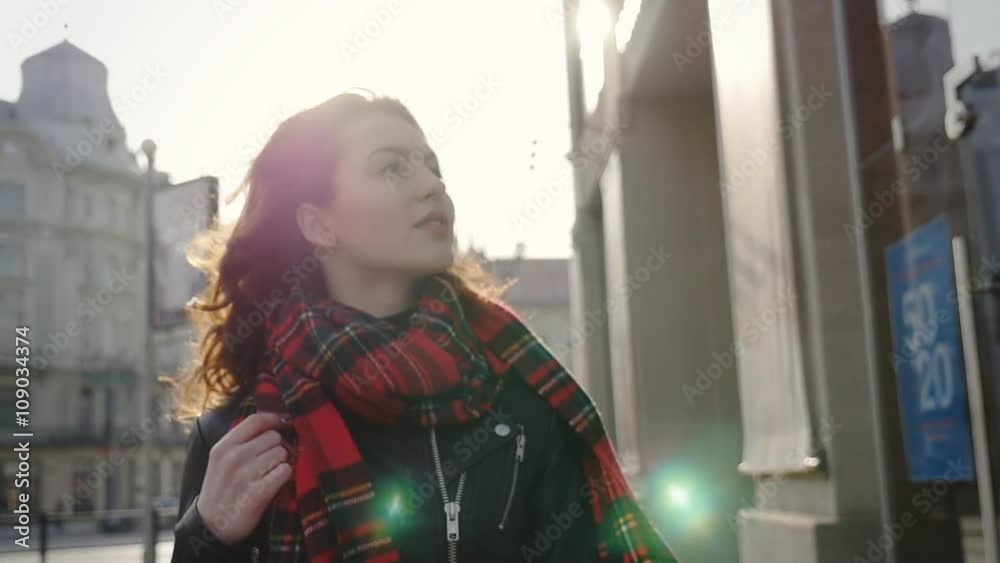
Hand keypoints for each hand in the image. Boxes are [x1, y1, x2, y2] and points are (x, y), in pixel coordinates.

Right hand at [195, 413, 293, 544]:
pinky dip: (284, 476)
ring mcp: (246, 475)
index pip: (256, 419)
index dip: (275, 419)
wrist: (212, 525)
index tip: (283, 423)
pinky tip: (273, 483)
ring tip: (268, 474)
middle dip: (276, 447)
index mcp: (223, 447)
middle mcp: (234, 457)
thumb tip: (272, 422)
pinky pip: (285, 471)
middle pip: (273, 436)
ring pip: (282, 453)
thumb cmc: (221, 489)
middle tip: (268, 461)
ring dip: (280, 462)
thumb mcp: (221, 460)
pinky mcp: (259, 492)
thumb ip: (241, 440)